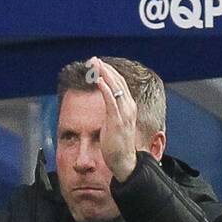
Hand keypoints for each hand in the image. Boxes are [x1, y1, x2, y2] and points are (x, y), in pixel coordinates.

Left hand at [87, 56, 137, 182]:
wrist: (124, 162)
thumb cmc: (117, 146)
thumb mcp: (114, 123)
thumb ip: (111, 110)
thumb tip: (104, 103)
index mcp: (128, 107)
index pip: (119, 83)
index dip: (109, 72)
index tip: (98, 63)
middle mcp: (128, 107)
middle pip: (118, 81)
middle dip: (105, 68)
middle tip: (93, 59)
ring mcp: (124, 114)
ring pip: (115, 87)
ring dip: (104, 74)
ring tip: (94, 64)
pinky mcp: (117, 121)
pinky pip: (111, 101)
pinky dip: (104, 88)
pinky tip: (98, 80)